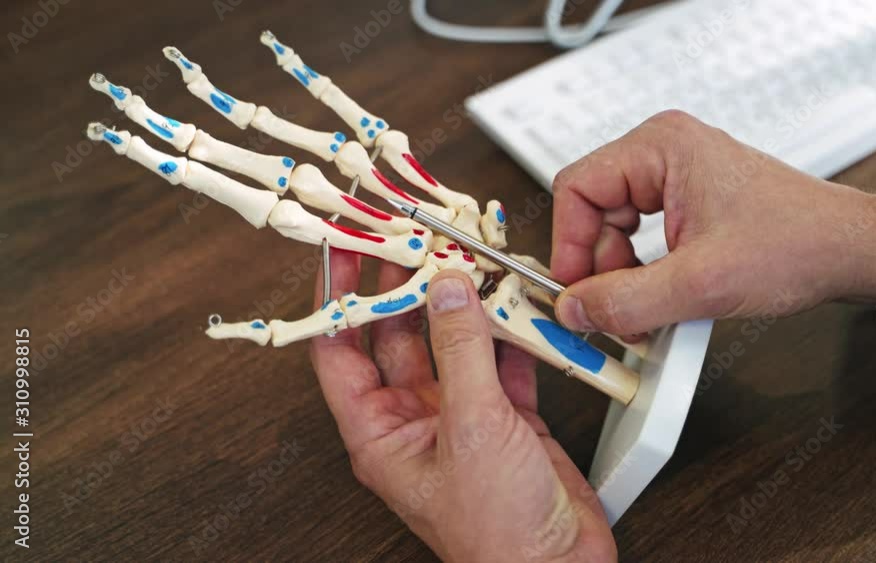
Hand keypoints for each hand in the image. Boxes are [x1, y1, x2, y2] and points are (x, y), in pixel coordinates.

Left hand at [310, 251, 615, 562]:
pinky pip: (503, 361)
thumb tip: (448, 290)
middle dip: (404, 286)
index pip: (339, 349)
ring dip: (463, 304)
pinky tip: (517, 304)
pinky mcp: (507, 418)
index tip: (343, 249)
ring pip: (453, 343)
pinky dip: (512, 332)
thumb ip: (461, 353)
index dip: (336, 296)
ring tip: (467, 259)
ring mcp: (462, 417)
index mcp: (381, 433)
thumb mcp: (472, 430)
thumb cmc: (498, 534)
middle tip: (412, 238)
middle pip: (397, 336)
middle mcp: (415, 421)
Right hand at [551, 110, 875, 333]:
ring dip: (622, 275)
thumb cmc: (801, 244)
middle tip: (611, 309)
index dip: (569, 246)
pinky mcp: (687, 203)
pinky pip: (639, 237)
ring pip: (613, 229)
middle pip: (592, 211)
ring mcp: (675, 177)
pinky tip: (662, 299)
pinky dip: (642, 273)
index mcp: (661, 146)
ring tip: (645, 309)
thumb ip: (627, 300)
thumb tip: (574, 310)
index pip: (577, 189)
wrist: (853, 252)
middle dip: (599, 266)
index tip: (574, 292)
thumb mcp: (702, 283)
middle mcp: (664, 153)